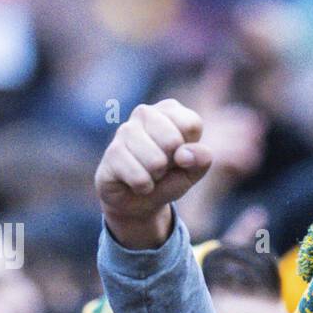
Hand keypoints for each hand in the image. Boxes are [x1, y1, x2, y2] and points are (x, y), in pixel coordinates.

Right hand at [95, 99, 213, 249]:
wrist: (138, 201)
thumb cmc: (168, 179)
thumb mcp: (192, 171)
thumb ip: (200, 160)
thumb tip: (186, 154)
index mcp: (170, 111)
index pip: (191, 125)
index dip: (191, 150)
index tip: (181, 156)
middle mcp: (145, 113)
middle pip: (172, 141)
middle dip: (172, 164)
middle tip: (163, 167)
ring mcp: (125, 130)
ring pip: (155, 161)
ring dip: (157, 177)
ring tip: (149, 174)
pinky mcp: (112, 152)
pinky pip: (139, 176)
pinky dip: (144, 187)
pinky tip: (136, 183)